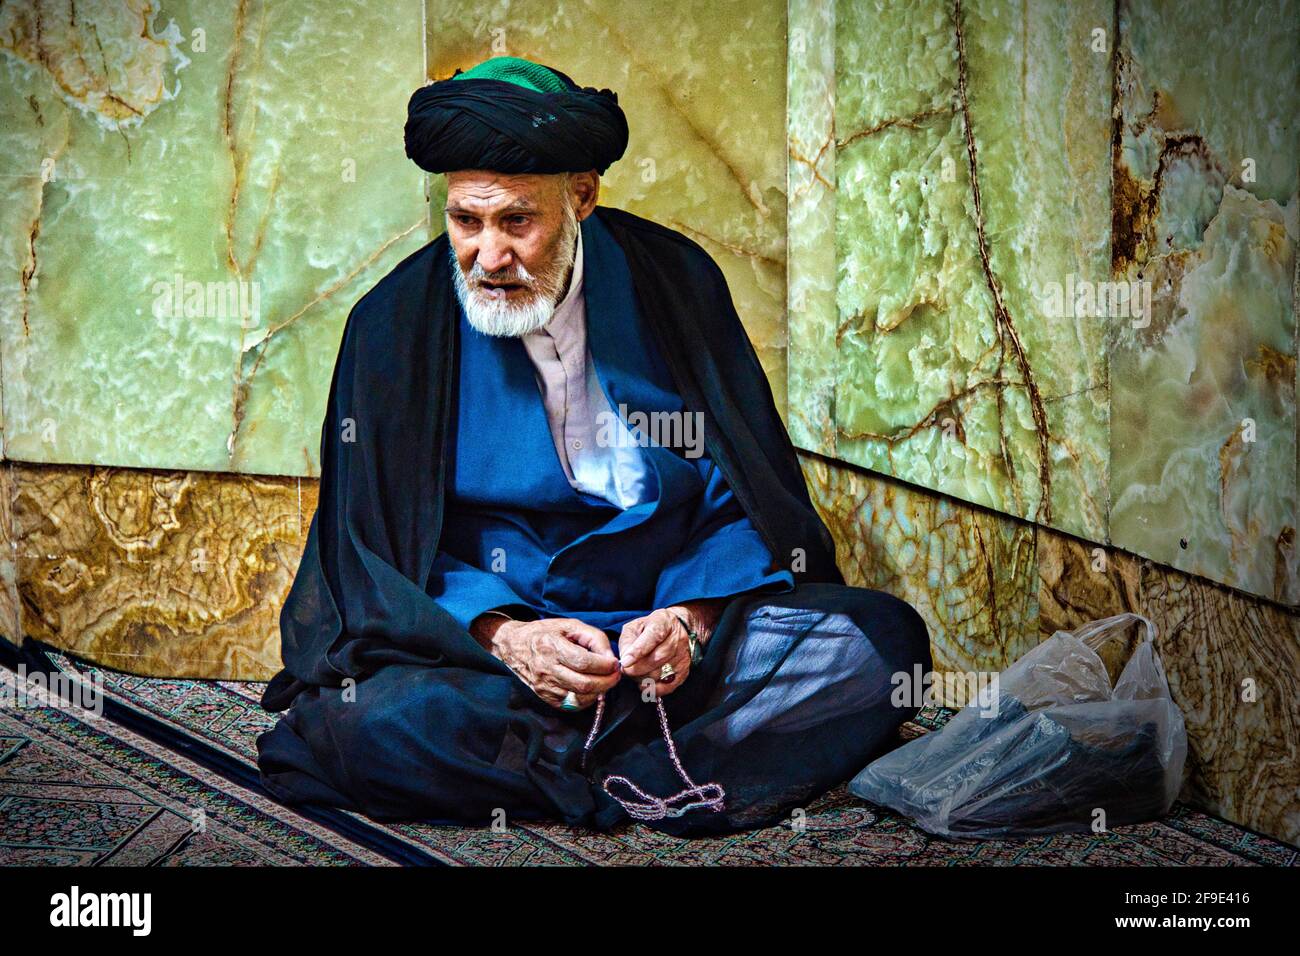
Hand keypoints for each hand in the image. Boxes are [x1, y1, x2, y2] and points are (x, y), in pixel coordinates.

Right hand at [479, 616, 619, 709]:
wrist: (515, 646)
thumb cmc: (545, 633)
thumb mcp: (570, 625)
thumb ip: (594, 638)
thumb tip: (610, 657)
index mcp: (551, 647)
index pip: (584, 662)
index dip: (604, 665)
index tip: (615, 663)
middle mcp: (546, 669)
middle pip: (584, 684)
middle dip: (607, 681)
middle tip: (616, 675)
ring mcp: (544, 686)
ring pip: (580, 698)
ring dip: (599, 691)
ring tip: (606, 680)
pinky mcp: (545, 697)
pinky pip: (572, 705)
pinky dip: (587, 699)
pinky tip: (592, 688)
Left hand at [618, 600, 722, 697]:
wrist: (677, 629)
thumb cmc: (651, 628)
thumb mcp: (636, 626)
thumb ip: (628, 640)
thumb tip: (625, 658)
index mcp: (664, 622)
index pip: (653, 636)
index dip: (638, 651)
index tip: (625, 662)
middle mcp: (677, 638)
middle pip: (657, 658)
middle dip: (637, 668)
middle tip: (626, 671)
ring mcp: (683, 655)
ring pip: (662, 672)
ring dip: (644, 678)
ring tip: (634, 675)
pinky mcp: (684, 670)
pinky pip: (670, 684)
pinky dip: (655, 689)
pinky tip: (645, 686)